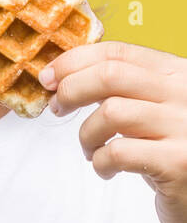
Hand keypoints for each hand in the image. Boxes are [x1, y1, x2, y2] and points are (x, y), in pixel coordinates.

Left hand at [40, 40, 186, 222]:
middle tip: (58, 109)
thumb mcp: (154, 109)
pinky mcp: (179, 163)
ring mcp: (186, 128)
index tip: (49, 78)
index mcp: (180, 74)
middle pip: (110, 75)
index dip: (74, 62)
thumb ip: (124, 88)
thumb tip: (60, 75)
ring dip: (86, 134)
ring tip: (91, 150)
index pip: (119, 53)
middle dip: (70, 90)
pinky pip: (118, 152)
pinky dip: (100, 162)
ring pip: (110, 113)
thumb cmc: (170, 150)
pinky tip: (107, 170)